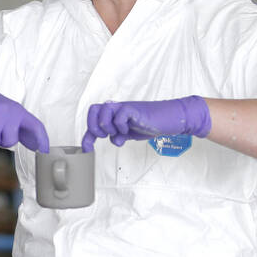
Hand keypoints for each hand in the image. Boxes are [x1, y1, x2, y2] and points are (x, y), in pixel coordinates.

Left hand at [81, 96, 210, 151]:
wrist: (169, 119)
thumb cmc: (151, 123)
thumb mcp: (130, 133)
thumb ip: (119, 136)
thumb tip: (113, 140)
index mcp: (113, 113)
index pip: (93, 120)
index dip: (87, 136)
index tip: (87, 149)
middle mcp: (116, 108)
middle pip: (93, 110)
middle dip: (94, 127)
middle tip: (105, 136)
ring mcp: (124, 107)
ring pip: (103, 113)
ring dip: (108, 127)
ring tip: (120, 132)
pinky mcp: (132, 109)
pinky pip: (118, 117)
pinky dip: (121, 127)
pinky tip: (129, 130)